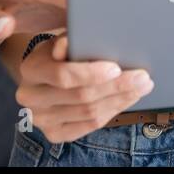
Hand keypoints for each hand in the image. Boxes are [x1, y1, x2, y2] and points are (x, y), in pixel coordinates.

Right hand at [16, 34, 153, 142]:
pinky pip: (89, 126)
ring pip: (89, 113)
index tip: (117, 68)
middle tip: (142, 77)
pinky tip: (126, 100)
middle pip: (81, 96)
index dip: (91, 74)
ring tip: (141, 88)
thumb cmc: (59, 54)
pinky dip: (111, 112)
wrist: (43, 78)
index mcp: (31, 69)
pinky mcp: (54, 134)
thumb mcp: (61, 40)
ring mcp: (41, 119)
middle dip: (117, 87)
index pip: (63, 75)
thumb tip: (72, 43)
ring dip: (120, 100)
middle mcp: (31, 97)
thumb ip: (69, 40)